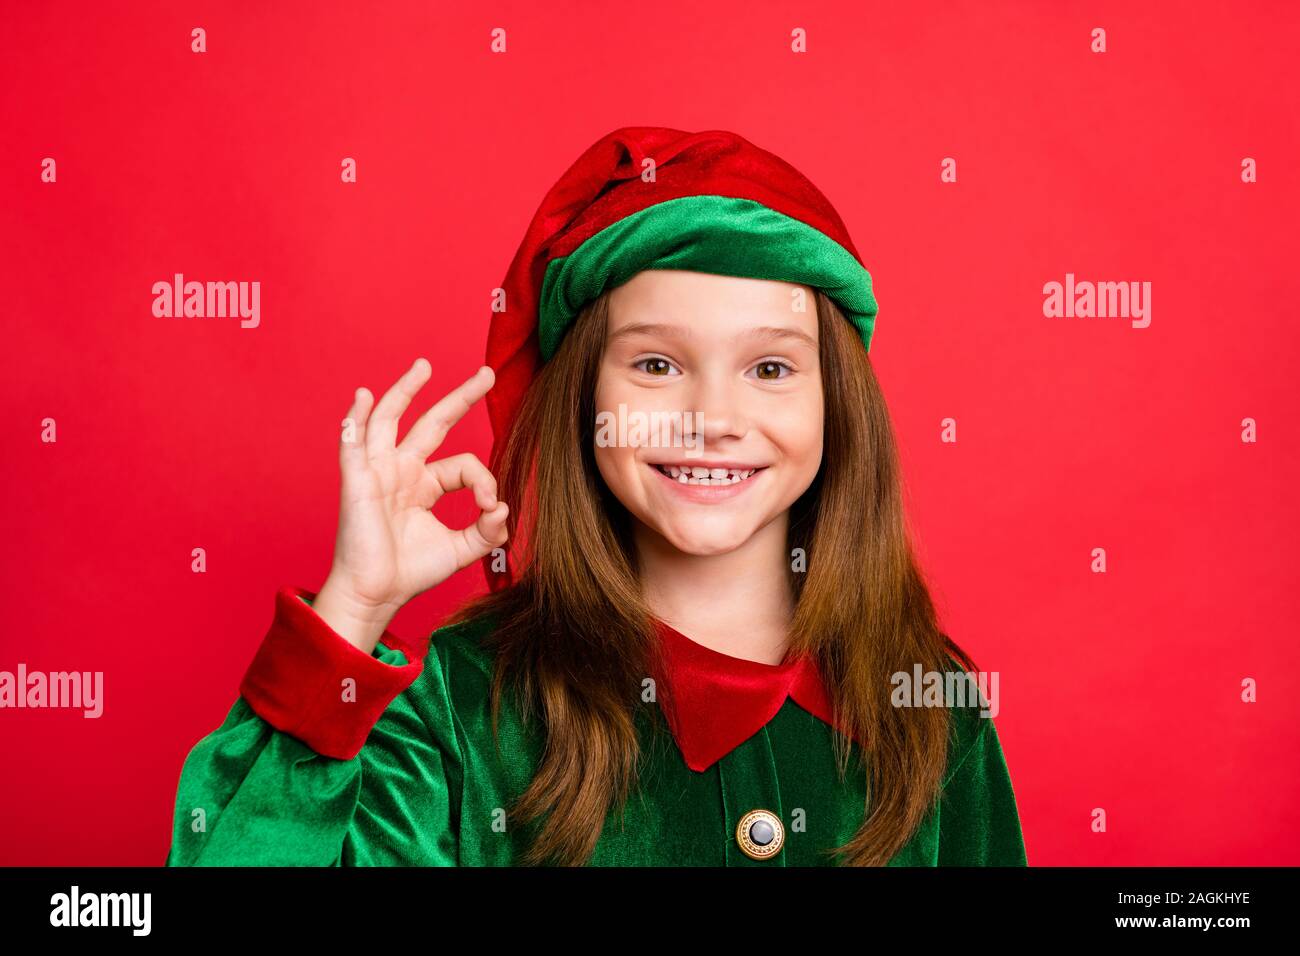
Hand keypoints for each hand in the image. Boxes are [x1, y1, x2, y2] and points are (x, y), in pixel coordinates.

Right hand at [312, 359, 507, 652]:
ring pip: (390, 419)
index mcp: (425, 484)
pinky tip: (363, 396)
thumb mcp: (461, 549)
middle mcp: (402, 471)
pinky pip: (352, 443)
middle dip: (460, 397)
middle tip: (486, 373)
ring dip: (405, 391)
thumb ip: (487, 531)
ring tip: (424, 366)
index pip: (463, 464)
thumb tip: (503, 507)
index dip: (483, 481)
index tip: (491, 507)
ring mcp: (378, 471)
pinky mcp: (357, 480)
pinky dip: (355, 418)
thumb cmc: (411, 572)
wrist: (376, 594)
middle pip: (432, 423)